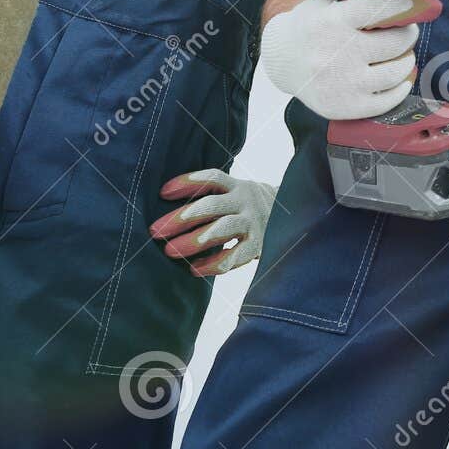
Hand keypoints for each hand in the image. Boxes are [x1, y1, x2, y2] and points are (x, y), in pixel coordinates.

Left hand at [149, 169, 275, 276]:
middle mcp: (245, 201)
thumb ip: (210, 198)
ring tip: (170, 252)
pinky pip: (235, 256)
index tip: (163, 193)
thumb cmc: (246, 208)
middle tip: (156, 232)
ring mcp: (253, 222)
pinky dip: (214, 264)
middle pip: (211, 205)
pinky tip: (194, 270)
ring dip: (194, 241)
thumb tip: (163, 206)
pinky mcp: (259, 244)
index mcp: (236, 186)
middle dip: (181, 218)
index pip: (212, 178)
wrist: (292, 217)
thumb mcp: (234, 194)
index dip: (188, 183)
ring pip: (222, 229)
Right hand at [260, 0, 419, 120]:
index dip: (403, 7)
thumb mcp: (324, 2)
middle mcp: (338, 52)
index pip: (379, 9)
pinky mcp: (343, 106)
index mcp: (333, 21)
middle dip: (408, 35)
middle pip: (394, 43)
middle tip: (408, 31)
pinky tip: (401, 80)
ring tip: (404, 55)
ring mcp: (341, 82)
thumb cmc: (309, 27)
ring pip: (395, 72)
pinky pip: (385, 101)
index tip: (415, 5)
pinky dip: (399, 89)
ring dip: (407, 61)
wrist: (280, 62)